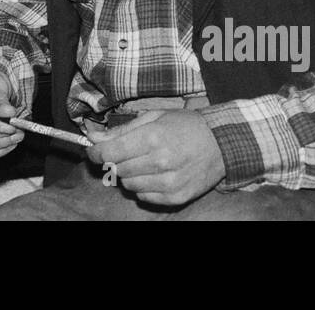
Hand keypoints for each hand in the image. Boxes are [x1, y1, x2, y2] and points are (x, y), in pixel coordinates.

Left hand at [86, 110, 225, 206]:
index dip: (95, 153)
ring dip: (129, 175)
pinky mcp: (176, 196)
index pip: (110, 152)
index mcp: (152, 137)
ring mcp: (169, 182)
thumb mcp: (154, 117)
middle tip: (124, 153)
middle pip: (118, 169)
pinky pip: (144, 197)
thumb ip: (122, 130)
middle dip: (115, 161)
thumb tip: (94, 137)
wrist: (221, 143)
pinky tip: (154, 175)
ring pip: (129, 185)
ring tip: (143, 162)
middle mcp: (160, 162)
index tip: (93, 151)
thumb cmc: (186, 126)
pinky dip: (143, 187)